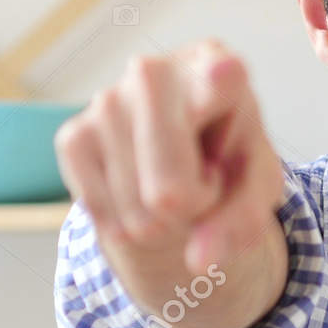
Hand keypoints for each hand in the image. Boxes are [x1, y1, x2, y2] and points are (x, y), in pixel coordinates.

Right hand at [54, 40, 288, 327]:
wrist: (179, 151)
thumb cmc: (228, 159)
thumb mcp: (255, 188)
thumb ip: (243, 221)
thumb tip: (199, 260)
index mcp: (217, 67)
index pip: (219, 78)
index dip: (217, 84)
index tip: (224, 75)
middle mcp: (155, 72)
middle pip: (171, 189)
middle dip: (191, 211)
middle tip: (204, 186)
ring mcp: (107, 100)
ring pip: (138, 211)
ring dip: (160, 219)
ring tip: (171, 183)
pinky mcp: (72, 135)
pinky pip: (98, 213)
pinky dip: (124, 222)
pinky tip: (138, 188)